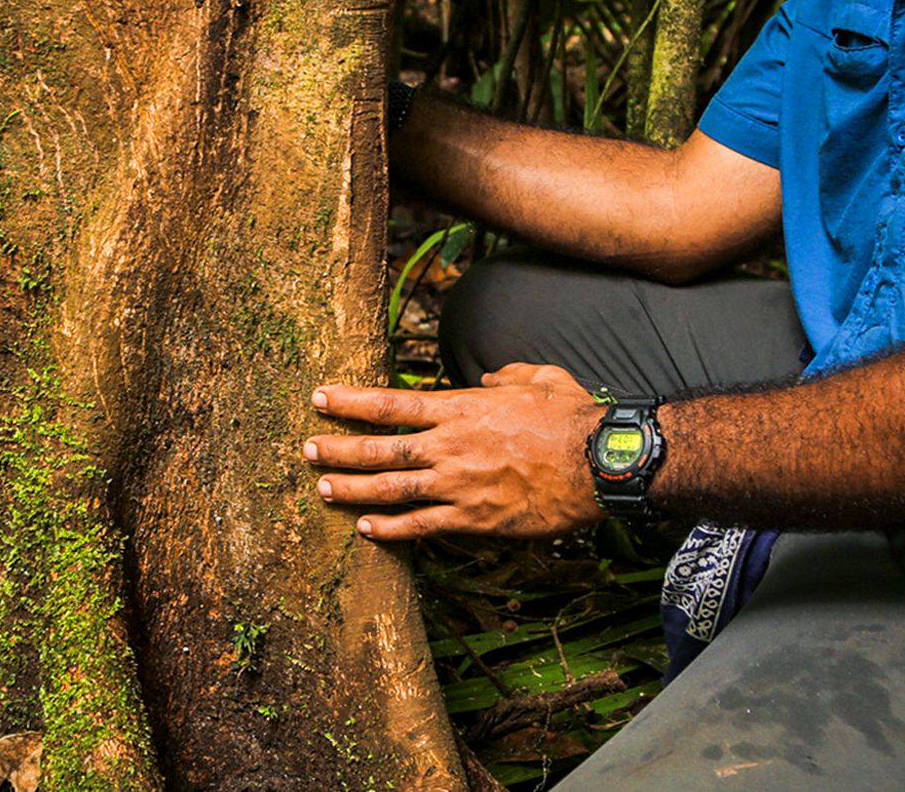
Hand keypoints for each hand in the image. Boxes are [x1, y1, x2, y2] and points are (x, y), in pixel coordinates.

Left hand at [304, 364, 606, 541]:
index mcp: (463, 408)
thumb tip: (489, 377)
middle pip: (380, 449)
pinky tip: (367, 529)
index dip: (351, 401)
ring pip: (391, 489)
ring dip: (353, 490)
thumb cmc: (571, 417)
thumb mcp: (538, 378)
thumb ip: (506, 375)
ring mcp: (459, 486)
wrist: (597, 464)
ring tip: (323, 489)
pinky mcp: (473, 520)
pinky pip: (421, 526)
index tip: (320, 397)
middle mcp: (451, 446)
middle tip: (306, 449)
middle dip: (338, 449)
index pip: (392, 404)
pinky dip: (390, 529)